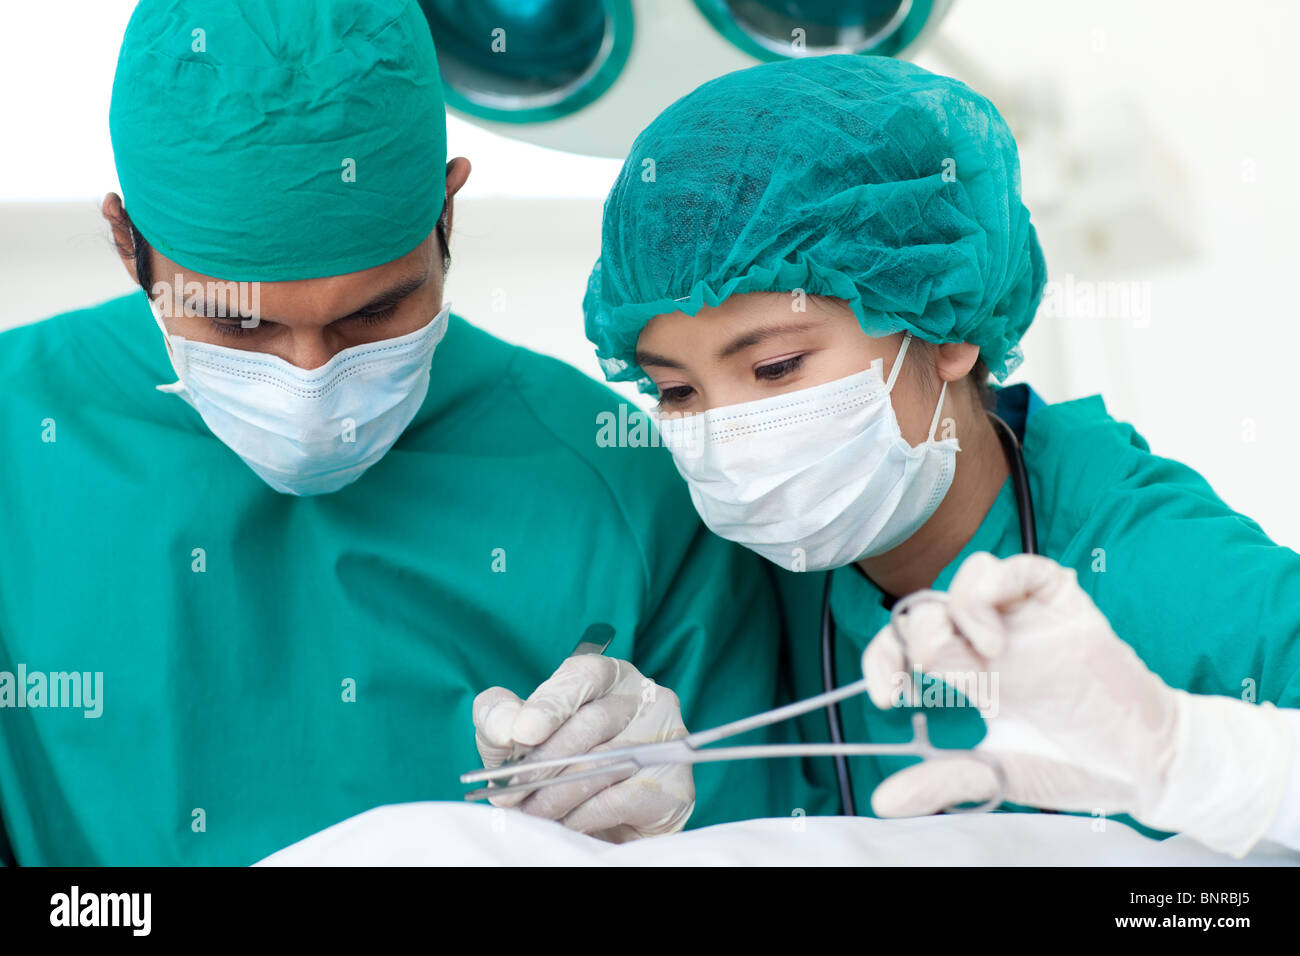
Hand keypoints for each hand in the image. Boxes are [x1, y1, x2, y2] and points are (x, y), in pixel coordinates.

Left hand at [472, 655, 694, 841]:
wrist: (594, 821)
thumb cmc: (554, 764)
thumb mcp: (516, 736)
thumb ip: (501, 718)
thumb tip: (509, 724)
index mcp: (609, 676)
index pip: (583, 677)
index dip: (551, 703)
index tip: (523, 731)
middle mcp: (645, 699)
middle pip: (593, 722)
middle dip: (545, 761)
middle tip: (511, 790)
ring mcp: (666, 740)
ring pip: (606, 762)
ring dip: (558, 794)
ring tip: (528, 811)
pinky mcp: (674, 785)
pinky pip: (623, 798)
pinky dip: (585, 814)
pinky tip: (563, 823)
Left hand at [861, 552, 1290, 855]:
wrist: (1144, 768)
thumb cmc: (1075, 766)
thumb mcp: (996, 773)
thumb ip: (941, 781)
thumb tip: (881, 801)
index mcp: (970, 670)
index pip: (907, 641)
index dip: (883, 658)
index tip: (887, 697)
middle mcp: (992, 636)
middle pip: (933, 604)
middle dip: (919, 636)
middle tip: (934, 673)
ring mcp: (1028, 617)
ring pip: (971, 573)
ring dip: (958, 608)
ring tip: (981, 655)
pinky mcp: (1065, 604)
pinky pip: (1022, 567)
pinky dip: (996, 585)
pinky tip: (995, 634)